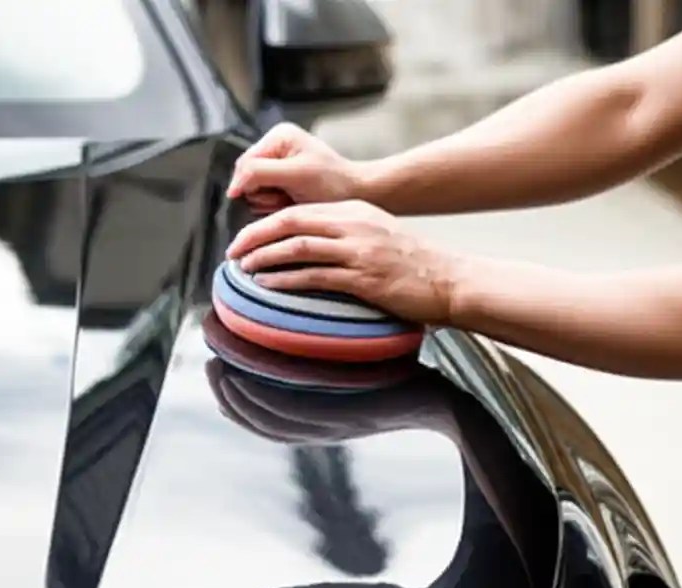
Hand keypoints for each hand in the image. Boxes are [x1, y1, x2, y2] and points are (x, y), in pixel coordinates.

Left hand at [226, 200, 460, 325]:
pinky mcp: (363, 277)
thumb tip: (306, 243)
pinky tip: (268, 284)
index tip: (244, 239)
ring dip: (265, 258)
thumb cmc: (411, 263)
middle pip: (291, 222)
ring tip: (244, 268)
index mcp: (354, 211)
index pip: (298, 210)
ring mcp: (358, 250)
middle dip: (255, 236)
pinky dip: (285, 279)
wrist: (448, 280)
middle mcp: (353, 225)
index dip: (265, 224)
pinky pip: (314, 275)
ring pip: (298, 246)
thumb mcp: (376, 234)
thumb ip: (344, 233)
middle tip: (233, 252)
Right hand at [227, 123, 371, 214]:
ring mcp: (278, 166)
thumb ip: (259, 174)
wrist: (357, 197)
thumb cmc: (333, 184)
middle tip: (289, 195)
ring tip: (294, 199)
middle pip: (247, 179)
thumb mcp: (294, 174)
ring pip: (254, 192)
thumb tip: (232, 187)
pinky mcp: (282, 183)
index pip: (244, 163)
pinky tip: (294, 203)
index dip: (249, 184)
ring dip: (272, 202)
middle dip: (265, 193)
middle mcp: (275, 148)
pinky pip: (265, 200)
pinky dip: (278, 206)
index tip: (270, 195)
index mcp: (278, 137)